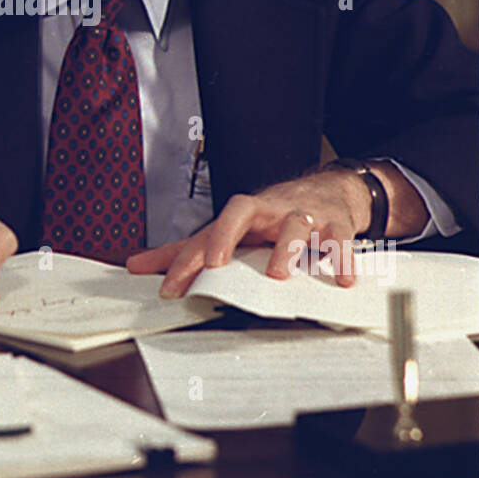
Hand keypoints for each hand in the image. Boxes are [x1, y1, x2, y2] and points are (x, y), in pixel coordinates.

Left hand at [128, 170, 375, 297]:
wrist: (328, 190)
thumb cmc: (273, 215)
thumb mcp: (230, 231)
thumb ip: (185, 250)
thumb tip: (136, 265)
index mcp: (240, 215)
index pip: (206, 230)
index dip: (187, 257)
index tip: (170, 286)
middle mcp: (268, 210)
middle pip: (242, 210)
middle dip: (226, 235)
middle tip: (215, 264)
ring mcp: (302, 214)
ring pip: (294, 221)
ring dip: (286, 247)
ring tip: (279, 276)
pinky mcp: (335, 223)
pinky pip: (340, 237)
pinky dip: (342, 257)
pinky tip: (340, 280)